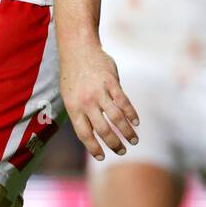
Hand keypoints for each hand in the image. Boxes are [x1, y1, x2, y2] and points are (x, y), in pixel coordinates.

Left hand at [59, 44, 139, 160]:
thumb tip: (93, 133)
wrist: (78, 48)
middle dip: (113, 143)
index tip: (102, 157)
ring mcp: (99, 91)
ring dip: (126, 131)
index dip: (93, 147)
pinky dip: (131, 113)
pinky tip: (136, 122)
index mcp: (73, 107)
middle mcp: (86, 101)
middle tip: (122, 151)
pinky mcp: (111, 82)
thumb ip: (80, 113)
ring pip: (116, 117)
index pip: (84, 134)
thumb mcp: (69, 95)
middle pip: (102, 129)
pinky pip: (123, 101)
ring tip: (133, 140)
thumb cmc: (73, 75)